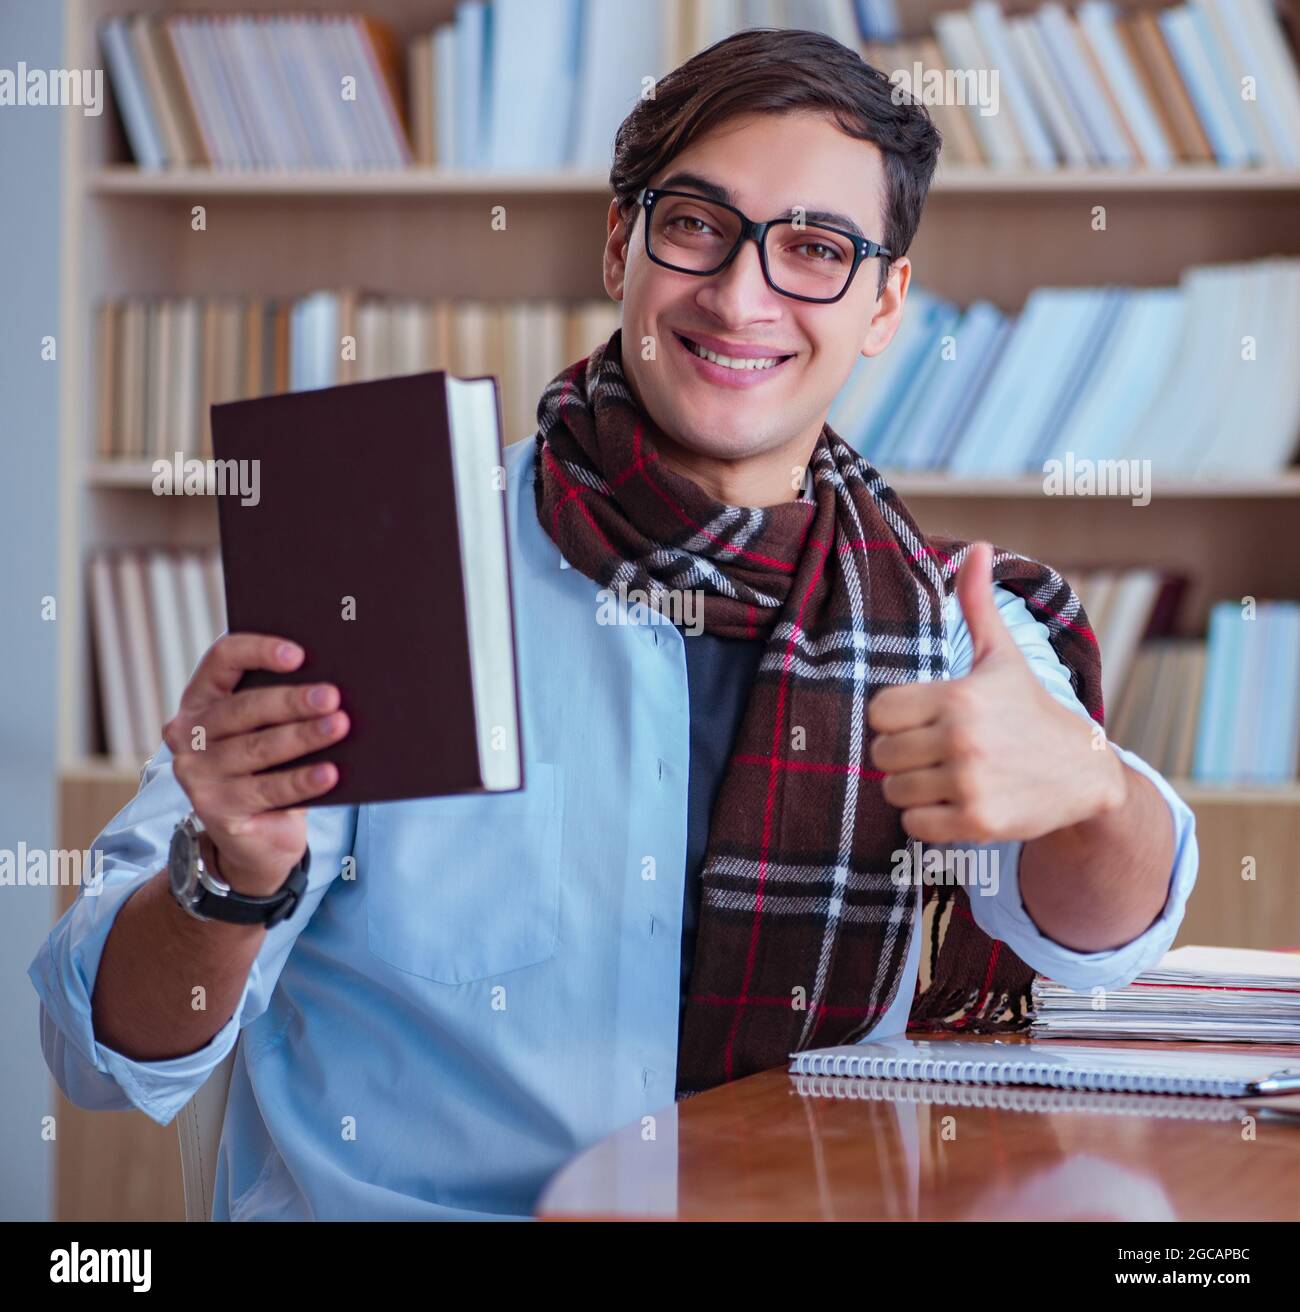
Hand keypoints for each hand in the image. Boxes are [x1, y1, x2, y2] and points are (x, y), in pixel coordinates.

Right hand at [163, 634, 348, 895]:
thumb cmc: (270, 766)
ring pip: (256, 749)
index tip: (299, 654)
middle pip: (243, 708)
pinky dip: (302, 780)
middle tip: (332, 696)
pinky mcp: (214, 808)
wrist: (256, 834)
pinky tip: (330, 772)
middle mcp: (189, 732)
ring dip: (302, 736)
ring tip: (339, 726)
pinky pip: (265, 790)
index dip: (259, 651)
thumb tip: (333, 687)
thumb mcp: (271, 730)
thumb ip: (285, 707)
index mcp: (203, 697)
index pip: (223, 659)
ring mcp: (197, 773)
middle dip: (292, 701)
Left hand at [867, 542, 1123, 845]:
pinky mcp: (977, 822)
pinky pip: (914, 826)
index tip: (919, 719)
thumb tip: (976, 547)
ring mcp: (970, 783)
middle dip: (901, 755)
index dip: (894, 718)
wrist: (1085, 771)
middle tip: (931, 751)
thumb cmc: (1029, 709)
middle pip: (882, 755)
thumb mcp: (1003, 657)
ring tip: (943, 775)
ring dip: (911, 788)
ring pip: (894, 792)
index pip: (879, 712)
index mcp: (959, 696)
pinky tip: (953, 801)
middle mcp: (962, 739)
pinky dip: (926, 819)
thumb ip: (977, 605)